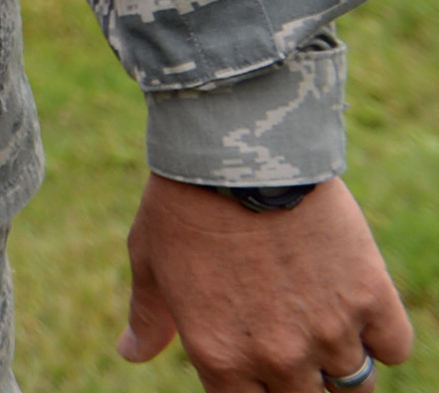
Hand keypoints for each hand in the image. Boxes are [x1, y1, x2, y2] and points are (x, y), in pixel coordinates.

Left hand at [122, 173, 412, 390]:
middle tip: (296, 348)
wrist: (235, 155)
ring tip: (327, 330)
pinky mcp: (370, 298)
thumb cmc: (182, 207)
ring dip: (343, 364)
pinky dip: (383, 337)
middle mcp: (278, 356)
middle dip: (302, 385)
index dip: (255, 392)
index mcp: (221, 357)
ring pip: (357, 385)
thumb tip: (130, 353)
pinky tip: (360, 311)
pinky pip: (394, 347)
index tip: (261, 375)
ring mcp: (328, 331)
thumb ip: (148, 318)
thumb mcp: (149, 262)